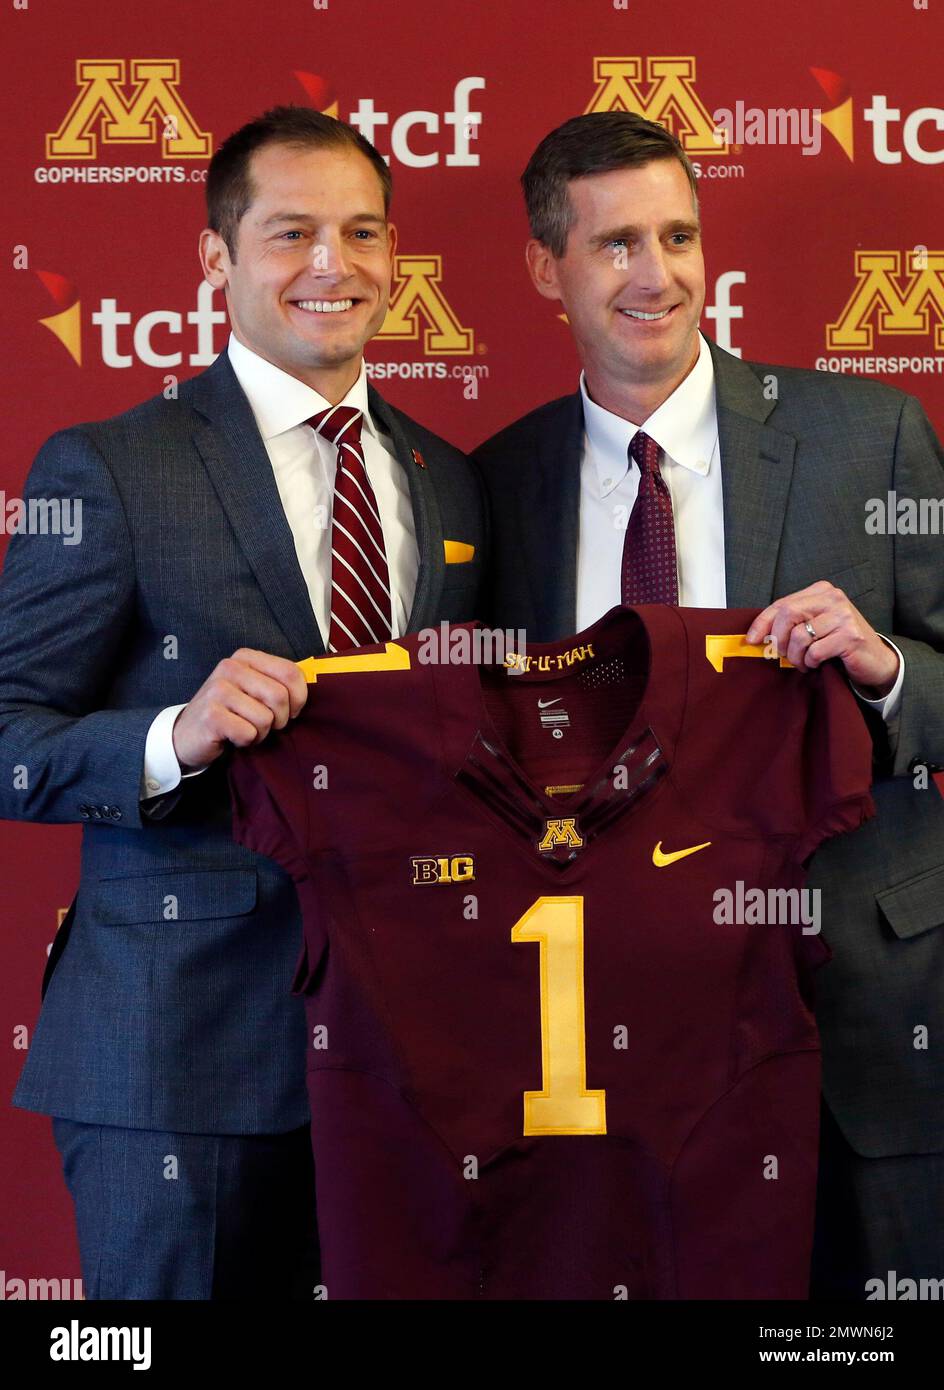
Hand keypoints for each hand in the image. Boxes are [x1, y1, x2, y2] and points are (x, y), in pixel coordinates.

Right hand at [172, 648, 308, 769]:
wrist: (188, 734)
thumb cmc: (231, 713)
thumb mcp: (254, 689)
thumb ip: (279, 682)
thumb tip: (313, 684)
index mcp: (245, 657)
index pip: (291, 672)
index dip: (298, 698)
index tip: (289, 711)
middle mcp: (230, 668)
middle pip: (280, 696)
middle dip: (279, 720)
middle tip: (264, 724)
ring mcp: (217, 690)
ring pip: (265, 718)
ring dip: (260, 733)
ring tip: (244, 728)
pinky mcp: (210, 715)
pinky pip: (248, 733)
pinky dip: (246, 741)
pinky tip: (232, 736)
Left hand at [745, 581, 899, 696]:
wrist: (875, 660)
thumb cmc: (839, 643)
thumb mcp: (815, 626)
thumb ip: (792, 622)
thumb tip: (756, 634)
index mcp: (821, 591)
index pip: (782, 603)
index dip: (762, 623)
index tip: (751, 640)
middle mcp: (833, 598)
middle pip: (787, 614)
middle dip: (779, 640)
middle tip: (784, 655)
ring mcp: (843, 615)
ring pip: (799, 636)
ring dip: (796, 656)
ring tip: (804, 662)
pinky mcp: (850, 636)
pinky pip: (815, 651)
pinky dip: (810, 662)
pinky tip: (817, 664)